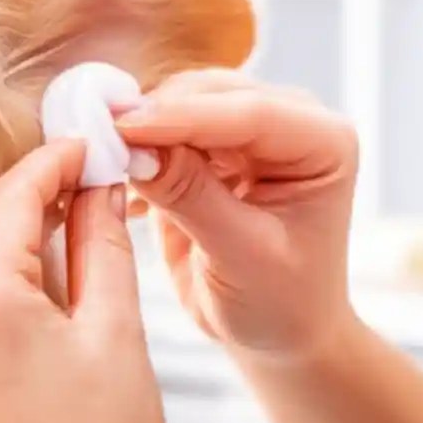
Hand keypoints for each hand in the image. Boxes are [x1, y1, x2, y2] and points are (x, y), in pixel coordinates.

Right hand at [118, 70, 360, 360]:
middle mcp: (292, 121)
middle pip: (209, 94)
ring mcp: (249, 128)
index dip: (180, 117)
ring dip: (139, 127)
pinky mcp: (211, 142)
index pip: (247, 115)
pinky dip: (136, 145)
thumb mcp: (239, 256)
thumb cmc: (279, 301)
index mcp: (324, 143)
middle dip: (154, 116)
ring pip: (179, 100)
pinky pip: (163, 126)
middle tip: (99, 143)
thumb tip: (135, 148)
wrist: (278, 328)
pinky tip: (118, 178)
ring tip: (104, 162)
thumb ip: (190, 197)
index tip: (121, 127)